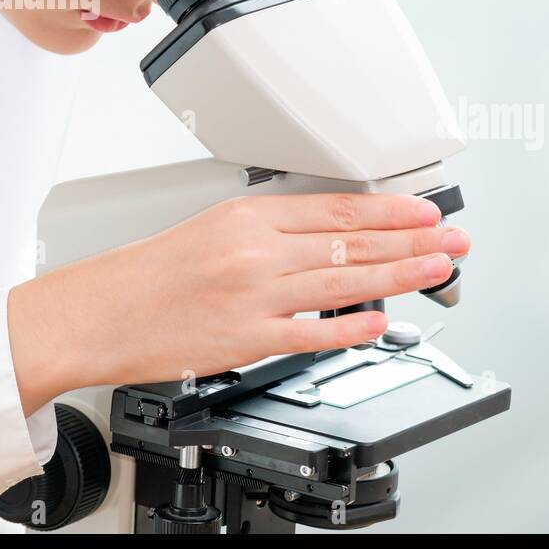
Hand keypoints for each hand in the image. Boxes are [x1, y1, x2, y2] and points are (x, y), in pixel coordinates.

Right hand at [7, 192, 469, 414]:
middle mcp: (256, 251)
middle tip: (452, 240)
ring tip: (436, 270)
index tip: (424, 212)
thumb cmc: (148, 274)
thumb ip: (273, 232)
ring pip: (343, 282)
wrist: (96, 313)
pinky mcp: (245, 338)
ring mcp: (253, 296)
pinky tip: (381, 321)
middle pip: (350, 243)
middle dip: (411, 241)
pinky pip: (312, 333)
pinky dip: (350, 327)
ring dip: (398, 276)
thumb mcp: (212, 229)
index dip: (389, 212)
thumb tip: (333, 238)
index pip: (337, 209)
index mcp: (248, 217)